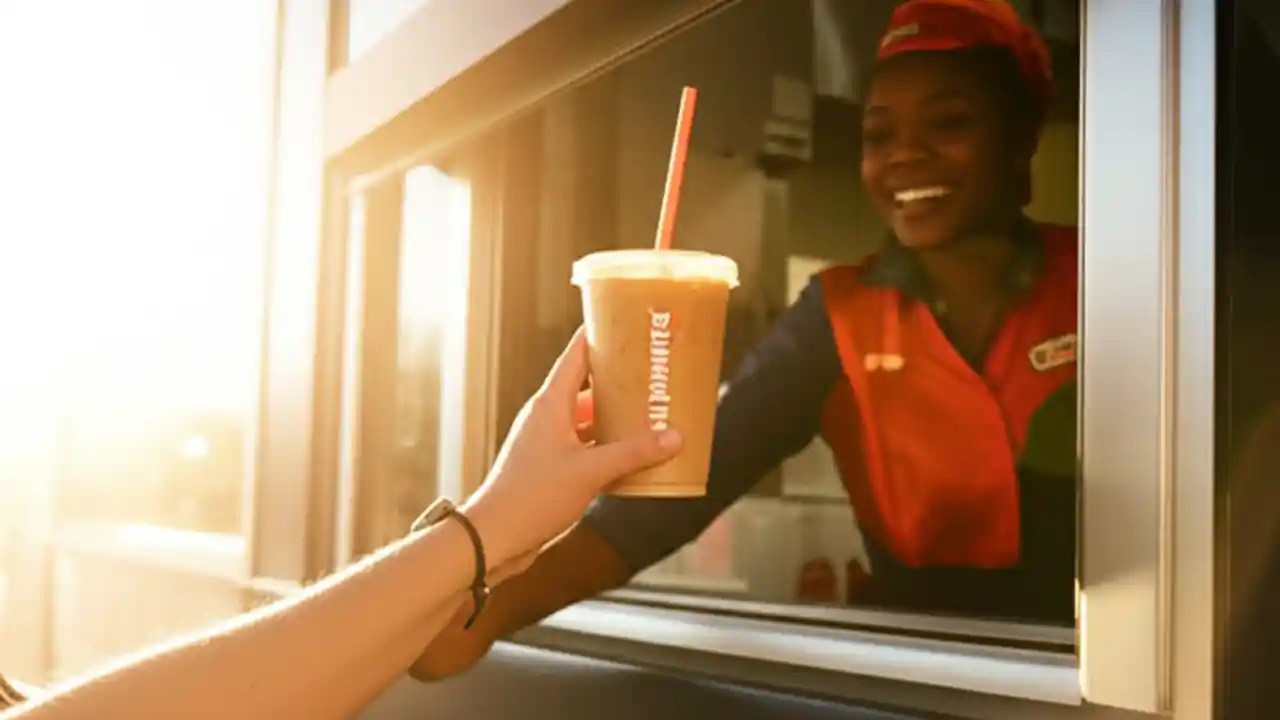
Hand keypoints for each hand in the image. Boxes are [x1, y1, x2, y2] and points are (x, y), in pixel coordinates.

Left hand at [461, 328, 680, 569]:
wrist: (496, 536)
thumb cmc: (533, 497)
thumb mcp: (591, 472)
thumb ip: (633, 453)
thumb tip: (674, 438)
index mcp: (550, 404)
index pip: (576, 356)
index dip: (598, 335)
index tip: (622, 319)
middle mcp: (547, 417)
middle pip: (587, 387)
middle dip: (619, 382)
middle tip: (652, 374)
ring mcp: (546, 442)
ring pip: (587, 420)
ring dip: (615, 418)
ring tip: (650, 414)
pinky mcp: (549, 467)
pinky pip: (585, 447)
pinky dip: (607, 447)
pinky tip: (633, 456)